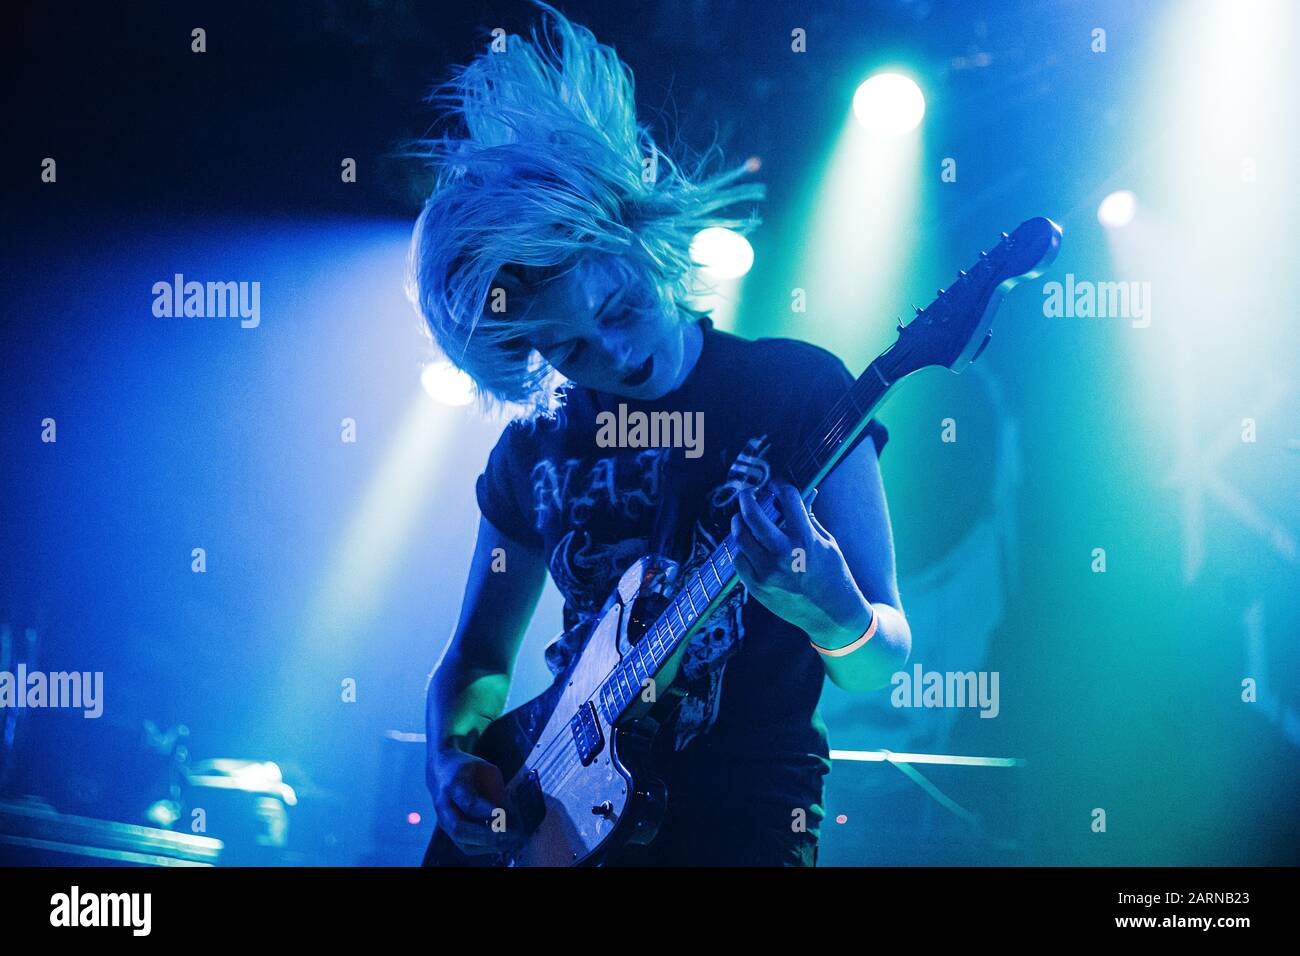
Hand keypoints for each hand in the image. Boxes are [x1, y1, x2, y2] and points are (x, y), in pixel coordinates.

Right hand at [428, 748, 521, 855]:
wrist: (441, 769)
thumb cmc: (467, 769)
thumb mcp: (485, 770)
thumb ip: (496, 791)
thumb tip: (511, 816)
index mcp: (454, 785)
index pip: (469, 803)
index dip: (487, 812)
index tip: (506, 816)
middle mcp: (444, 806)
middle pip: (460, 828)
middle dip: (487, 836)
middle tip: (510, 836)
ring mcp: (443, 820)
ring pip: (462, 842)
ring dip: (488, 846)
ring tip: (510, 843)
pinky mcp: (448, 831)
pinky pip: (466, 845)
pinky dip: (485, 847)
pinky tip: (501, 844)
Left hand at [730, 482, 872, 646]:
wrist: (832, 614)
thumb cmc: (833, 574)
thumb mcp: (827, 543)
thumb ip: (810, 518)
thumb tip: (805, 494)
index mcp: (805, 539)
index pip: (788, 499)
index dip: (779, 485)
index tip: (775, 484)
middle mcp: (784, 554)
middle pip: (753, 517)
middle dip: (747, 498)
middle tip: (746, 493)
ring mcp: (768, 572)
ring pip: (740, 538)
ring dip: (739, 523)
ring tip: (742, 520)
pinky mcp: (758, 587)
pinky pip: (739, 560)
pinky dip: (741, 549)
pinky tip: (746, 546)